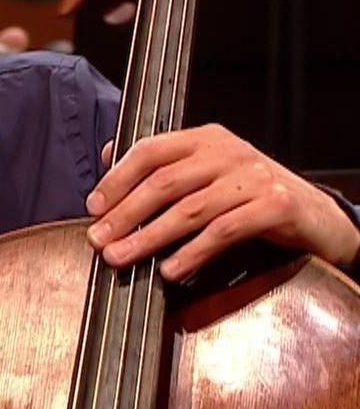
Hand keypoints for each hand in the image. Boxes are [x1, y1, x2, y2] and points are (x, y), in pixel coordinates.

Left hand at [86, 123, 359, 280]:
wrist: (316, 216)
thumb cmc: (250, 196)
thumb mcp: (206, 173)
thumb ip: (161, 165)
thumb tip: (107, 156)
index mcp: (205, 138)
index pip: (150, 150)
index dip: (117, 179)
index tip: (93, 207)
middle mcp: (228, 151)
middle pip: (164, 182)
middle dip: (125, 214)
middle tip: (99, 240)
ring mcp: (253, 177)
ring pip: (189, 209)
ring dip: (150, 237)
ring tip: (122, 258)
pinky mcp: (275, 205)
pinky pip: (223, 231)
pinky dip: (192, 252)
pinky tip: (170, 269)